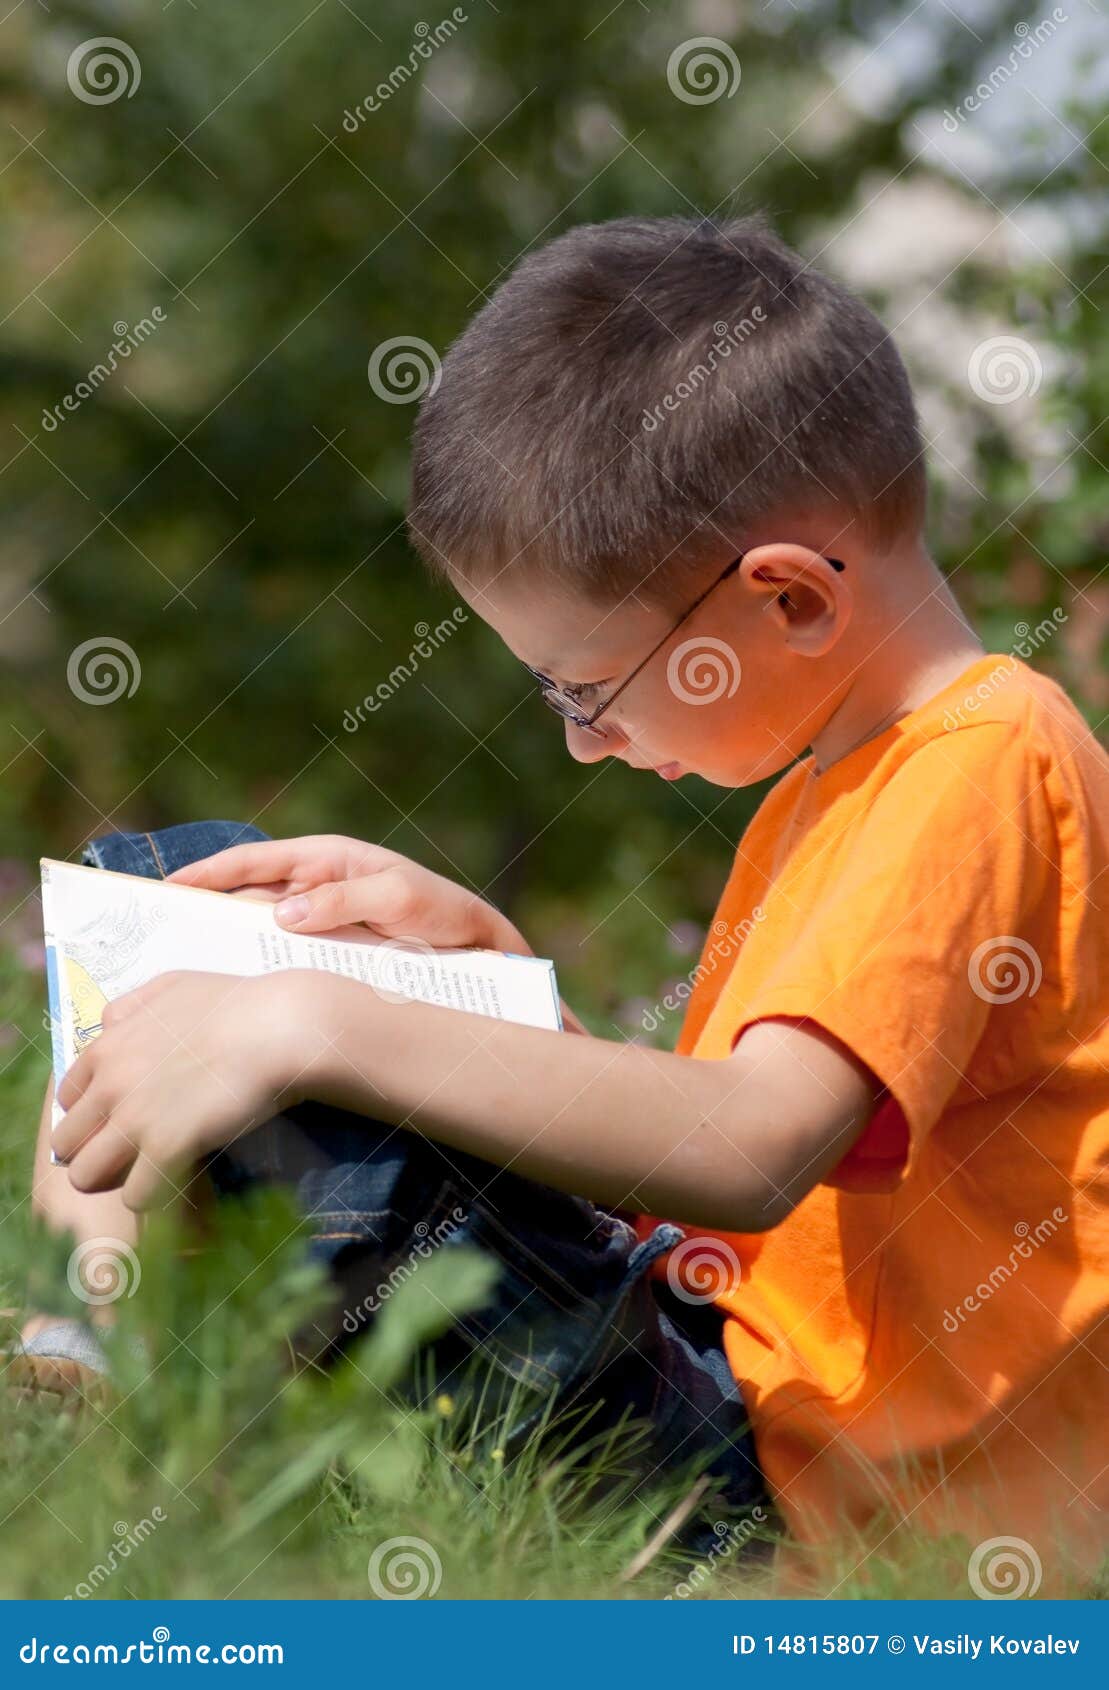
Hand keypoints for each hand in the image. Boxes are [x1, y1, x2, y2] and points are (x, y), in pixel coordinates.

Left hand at [52, 970, 310, 1210]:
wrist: (279, 1027)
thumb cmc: (236, 1003)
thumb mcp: (173, 986)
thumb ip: (132, 1006)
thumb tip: (110, 1024)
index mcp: (107, 1048)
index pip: (68, 1099)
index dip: (92, 1114)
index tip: (120, 1120)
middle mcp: (110, 1086)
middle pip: (68, 1143)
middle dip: (95, 1151)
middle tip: (132, 1154)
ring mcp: (136, 1119)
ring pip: (87, 1176)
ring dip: (115, 1180)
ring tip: (149, 1174)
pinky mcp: (167, 1148)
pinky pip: (136, 1196)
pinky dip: (154, 1196)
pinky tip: (177, 1180)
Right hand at [168, 834, 528, 952]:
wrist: (483, 948)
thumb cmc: (443, 913)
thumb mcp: (396, 900)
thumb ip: (342, 902)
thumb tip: (281, 913)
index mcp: (327, 859)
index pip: (255, 862)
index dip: (209, 874)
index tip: (167, 888)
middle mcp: (319, 886)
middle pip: (249, 897)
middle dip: (206, 913)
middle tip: (162, 937)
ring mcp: (324, 920)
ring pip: (264, 931)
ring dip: (232, 947)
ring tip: (190, 973)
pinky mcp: (334, 951)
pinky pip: (288, 957)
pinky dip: (264, 970)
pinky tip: (246, 995)